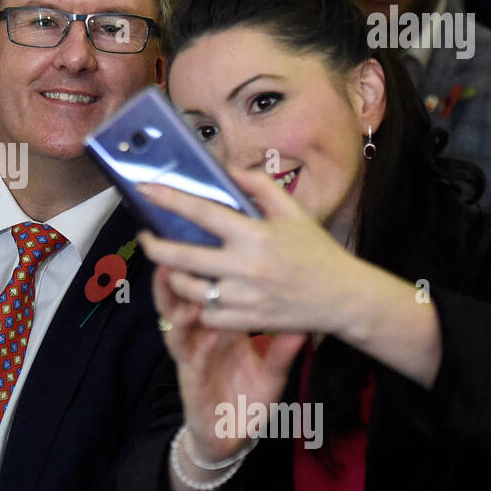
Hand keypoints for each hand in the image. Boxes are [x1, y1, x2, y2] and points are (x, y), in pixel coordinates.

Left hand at [136, 168, 364, 336]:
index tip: (145, 189)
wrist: (344, 298)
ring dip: (175, 276)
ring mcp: (243, 297)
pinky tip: (206, 294)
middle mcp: (244, 266)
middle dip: (154, 246)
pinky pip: (206, 314)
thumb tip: (229, 170)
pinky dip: (201, 305)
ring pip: (188, 288)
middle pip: (180, 256)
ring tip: (177, 266)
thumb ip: (261, 186)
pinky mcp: (245, 321)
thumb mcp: (294, 213)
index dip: (169, 199)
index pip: (202, 212)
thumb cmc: (317, 252)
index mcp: (255, 235)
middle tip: (146, 237)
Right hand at [152, 262, 304, 465]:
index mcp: (220, 329)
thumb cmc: (250, 399)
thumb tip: (306, 323)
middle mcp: (202, 336)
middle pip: (184, 298)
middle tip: (179, 245)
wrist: (232, 438)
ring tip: (172, 274)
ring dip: (172, 298)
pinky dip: (186, 333)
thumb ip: (284, 347)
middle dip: (177, 273)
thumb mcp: (273, 371)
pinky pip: (185, 350)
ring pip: (175, 319)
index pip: (209, 293)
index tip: (210, 242)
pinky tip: (191, 317)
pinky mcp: (188, 375)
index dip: (205, 270)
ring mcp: (192, 354)